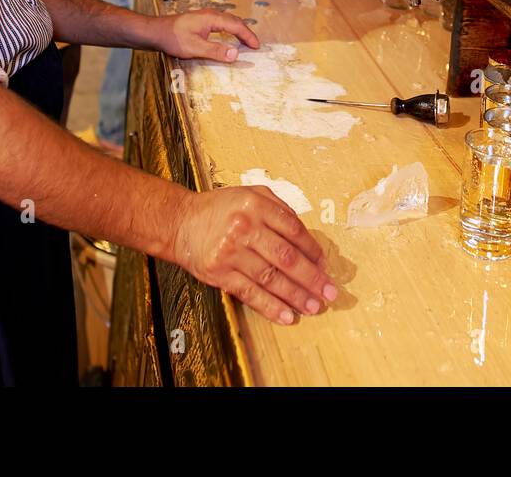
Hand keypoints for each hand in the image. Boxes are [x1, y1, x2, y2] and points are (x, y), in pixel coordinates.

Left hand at [153, 9, 259, 62]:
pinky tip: (228, 36)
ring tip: (245, 41)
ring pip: (228, 21)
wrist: (155, 31)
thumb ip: (216, 51)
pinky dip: (230, 29)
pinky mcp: (200, 20)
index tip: (256, 46)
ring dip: (238, 30)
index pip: (236, 26)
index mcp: (212, 18)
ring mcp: (205, 16)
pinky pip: (221, 23)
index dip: (248, 36)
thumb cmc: (173, 38)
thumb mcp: (195, 48)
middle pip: (234, 21)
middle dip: (246, 32)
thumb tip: (235, 54)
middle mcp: (210, 14)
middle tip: (254, 45)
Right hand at [171, 186, 335, 323]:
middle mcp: (244, 227)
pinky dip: (270, 307)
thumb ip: (279, 209)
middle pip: (286, 257)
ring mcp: (230, 251)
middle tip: (329, 292)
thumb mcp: (251, 194)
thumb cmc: (221, 209)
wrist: (180, 223)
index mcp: (256, 205)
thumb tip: (308, 241)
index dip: (313, 250)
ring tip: (313, 307)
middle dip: (312, 278)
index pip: (294, 230)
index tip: (325, 265)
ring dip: (295, 296)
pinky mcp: (219, 272)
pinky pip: (250, 292)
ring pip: (270, 278)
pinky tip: (286, 316)